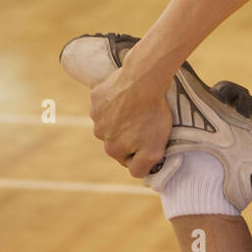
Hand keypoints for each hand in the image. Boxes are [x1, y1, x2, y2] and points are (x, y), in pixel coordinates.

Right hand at [89, 41, 173, 178]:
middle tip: (145, 119)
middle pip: (116, 138)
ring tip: (138, 105)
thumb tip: (134, 172)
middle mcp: (99, 133)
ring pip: (111, 119)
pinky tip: (129, 94)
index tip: (150, 136)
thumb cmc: (152, 114)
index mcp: (111, 149)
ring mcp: (96, 113)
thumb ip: (142, 168)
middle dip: (129, 132)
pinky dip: (116, 99)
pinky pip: (107, 101)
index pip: (126, 156)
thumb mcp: (155, 150)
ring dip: (122, 115)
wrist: (143, 80)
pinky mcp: (97, 95)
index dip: (139, 148)